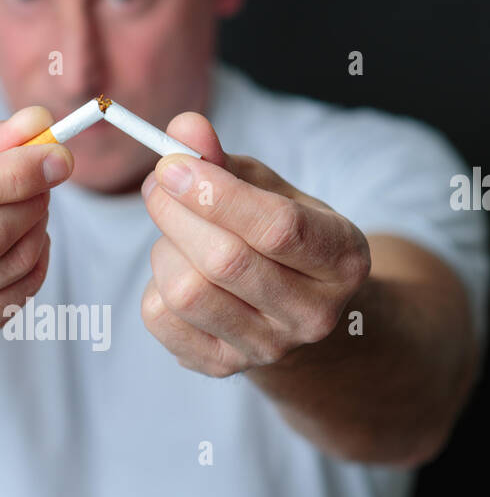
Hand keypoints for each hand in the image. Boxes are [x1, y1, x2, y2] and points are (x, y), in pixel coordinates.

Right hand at [0, 106, 72, 364]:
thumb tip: (38, 125)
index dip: (13, 173)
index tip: (56, 156)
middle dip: (29, 203)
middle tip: (45, 182)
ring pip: (6, 268)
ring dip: (37, 231)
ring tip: (32, 209)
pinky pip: (15, 298)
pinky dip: (35, 264)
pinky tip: (25, 244)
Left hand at [140, 112, 370, 376]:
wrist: (295, 312)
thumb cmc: (281, 236)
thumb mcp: (270, 190)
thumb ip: (225, 159)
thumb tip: (183, 130)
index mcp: (342, 260)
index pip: (277, 228)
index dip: (216, 193)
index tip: (172, 165)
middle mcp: (312, 314)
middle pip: (224, 262)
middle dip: (176, 213)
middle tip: (159, 184)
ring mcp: (267, 348)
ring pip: (185, 292)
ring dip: (165, 248)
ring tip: (178, 233)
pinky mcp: (221, 366)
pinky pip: (160, 318)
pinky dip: (155, 284)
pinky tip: (179, 270)